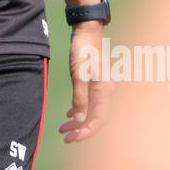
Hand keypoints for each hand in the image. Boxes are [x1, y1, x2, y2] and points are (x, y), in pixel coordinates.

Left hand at [60, 20, 112, 142]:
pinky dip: (79, 109)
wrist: (87, 30)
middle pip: (95, 118)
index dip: (86, 132)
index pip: (98, 120)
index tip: (72, 139)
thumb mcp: (79, 75)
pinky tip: (69, 114)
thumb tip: (80, 121)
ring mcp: (101, 87)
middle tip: (64, 137)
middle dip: (80, 130)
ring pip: (91, 110)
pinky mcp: (94, 81)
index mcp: (104, 91)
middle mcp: (106, 91)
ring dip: (78, 121)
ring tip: (63, 129)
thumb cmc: (83, 51)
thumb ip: (80, 98)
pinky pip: (89, 101)